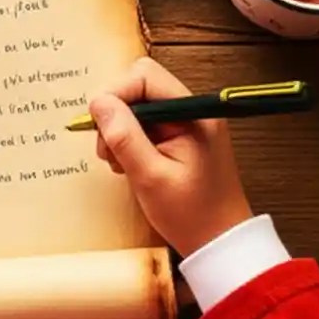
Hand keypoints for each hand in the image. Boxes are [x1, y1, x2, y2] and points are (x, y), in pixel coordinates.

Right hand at [88, 57, 252, 256]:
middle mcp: (191, 111)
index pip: (144, 76)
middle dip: (115, 114)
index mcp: (193, 114)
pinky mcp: (177, 137)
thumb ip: (124, 136)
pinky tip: (131, 166)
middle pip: (138, 87)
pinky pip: (142, 125)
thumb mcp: (151, 177)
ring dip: (119, 131)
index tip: (98, 125)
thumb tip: (98, 102)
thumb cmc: (192, 215)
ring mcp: (185, 124)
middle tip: (109, 149)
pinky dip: (128, 141)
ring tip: (122, 164)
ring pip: (136, 106)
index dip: (115, 94)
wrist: (219, 242)